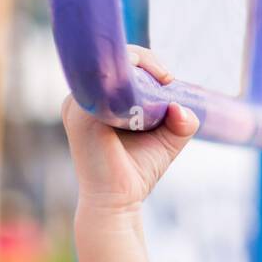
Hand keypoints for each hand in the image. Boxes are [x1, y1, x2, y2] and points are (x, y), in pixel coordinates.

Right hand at [62, 45, 199, 214]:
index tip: (169, 79)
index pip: (120, 63)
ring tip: (162, 80)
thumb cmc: (137, 172)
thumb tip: (184, 108)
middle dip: (146, 60)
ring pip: (107, 66)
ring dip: (139, 66)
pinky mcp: (79, 113)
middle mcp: (84, 95)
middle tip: (168, 79)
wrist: (118, 202)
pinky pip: (101, 84)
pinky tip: (145, 86)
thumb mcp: (165, 141)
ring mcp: (78, 102)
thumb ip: (180, 122)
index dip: (147, 61)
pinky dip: (125, 79)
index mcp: (99, 97)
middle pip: (113, 59)